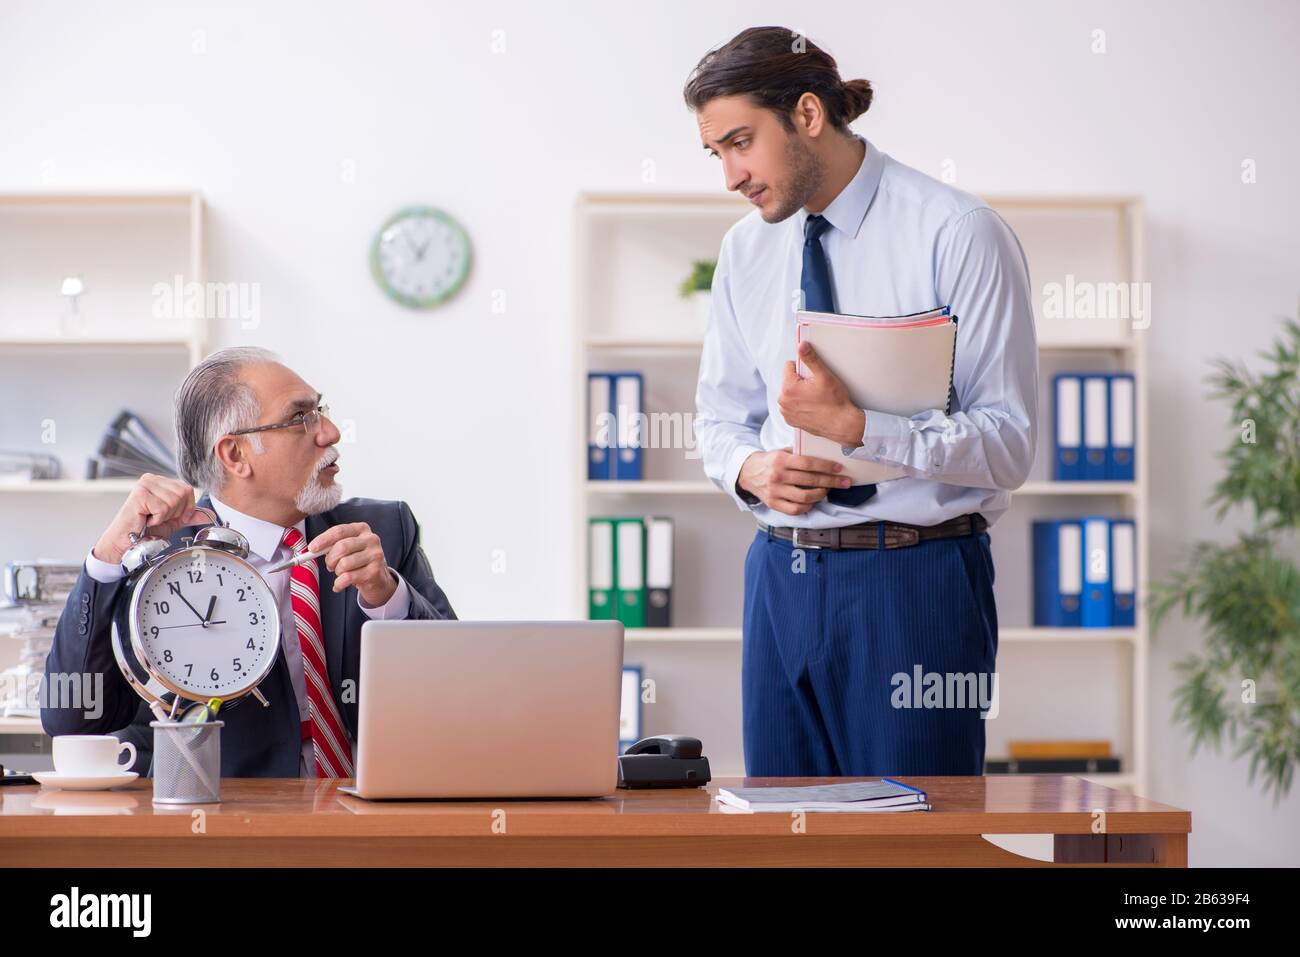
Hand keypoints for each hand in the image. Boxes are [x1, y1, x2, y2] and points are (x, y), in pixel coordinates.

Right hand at [92, 473, 206, 565]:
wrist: (125, 541)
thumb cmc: (145, 529)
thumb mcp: (173, 521)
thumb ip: (190, 515)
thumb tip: (210, 514)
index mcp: (160, 481)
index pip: (187, 489)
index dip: (186, 507)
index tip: (173, 517)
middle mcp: (151, 479)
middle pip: (183, 493)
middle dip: (175, 512)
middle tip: (159, 518)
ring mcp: (144, 485)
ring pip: (174, 500)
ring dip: (166, 516)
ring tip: (152, 518)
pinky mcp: (140, 494)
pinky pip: (163, 507)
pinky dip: (158, 518)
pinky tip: (146, 519)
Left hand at [308, 522, 395, 606]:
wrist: (378, 578)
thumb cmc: (358, 561)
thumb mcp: (347, 548)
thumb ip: (332, 545)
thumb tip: (313, 549)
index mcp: (361, 529)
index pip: (339, 531)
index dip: (323, 539)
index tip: (312, 548)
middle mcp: (371, 539)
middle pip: (341, 547)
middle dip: (330, 559)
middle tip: (330, 566)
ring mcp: (375, 555)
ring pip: (344, 564)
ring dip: (337, 572)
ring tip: (341, 573)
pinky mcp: (375, 571)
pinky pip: (348, 577)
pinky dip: (339, 583)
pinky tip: (340, 584)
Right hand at [737, 448, 849, 515]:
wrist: (747, 473)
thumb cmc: (770, 461)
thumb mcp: (781, 452)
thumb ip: (799, 454)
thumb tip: (824, 455)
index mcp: (781, 460)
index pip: (808, 463)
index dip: (826, 466)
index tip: (839, 468)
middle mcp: (777, 476)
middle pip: (810, 481)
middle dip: (831, 482)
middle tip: (844, 482)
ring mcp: (775, 492)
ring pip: (804, 497)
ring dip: (821, 495)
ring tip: (827, 491)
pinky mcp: (773, 504)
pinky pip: (795, 509)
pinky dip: (808, 507)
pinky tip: (813, 501)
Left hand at [778, 341, 865, 447]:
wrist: (842, 424)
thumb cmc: (835, 402)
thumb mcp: (824, 376)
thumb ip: (810, 358)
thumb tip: (801, 346)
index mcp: (788, 388)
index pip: (789, 366)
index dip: (803, 368)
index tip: (813, 377)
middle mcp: (783, 402)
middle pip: (789, 380)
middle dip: (800, 381)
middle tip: (816, 389)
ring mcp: (786, 413)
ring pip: (790, 393)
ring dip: (799, 393)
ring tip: (815, 398)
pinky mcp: (791, 421)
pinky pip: (792, 406)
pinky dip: (800, 405)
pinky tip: (813, 407)